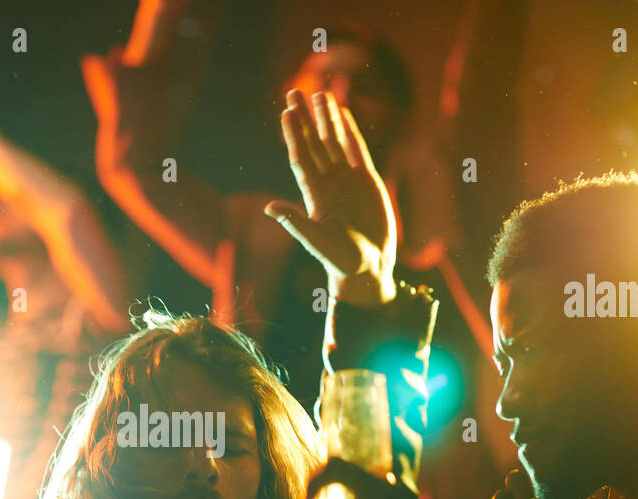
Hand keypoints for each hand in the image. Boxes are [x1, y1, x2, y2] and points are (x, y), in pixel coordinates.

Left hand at [265, 90, 396, 304]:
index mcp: (314, 195)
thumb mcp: (317, 241)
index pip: (301, 158)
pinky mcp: (367, 181)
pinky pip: (356, 150)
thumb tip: (269, 208)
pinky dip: (349, 132)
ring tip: (320, 94)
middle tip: (294, 91)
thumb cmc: (341, 260)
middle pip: (314, 143)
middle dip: (305, 118)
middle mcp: (328, 183)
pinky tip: (343, 115)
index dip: (294, 136)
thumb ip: (295, 222)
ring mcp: (347, 180)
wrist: (368, 269)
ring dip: (326, 119)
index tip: (287, 113)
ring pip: (334, 142)